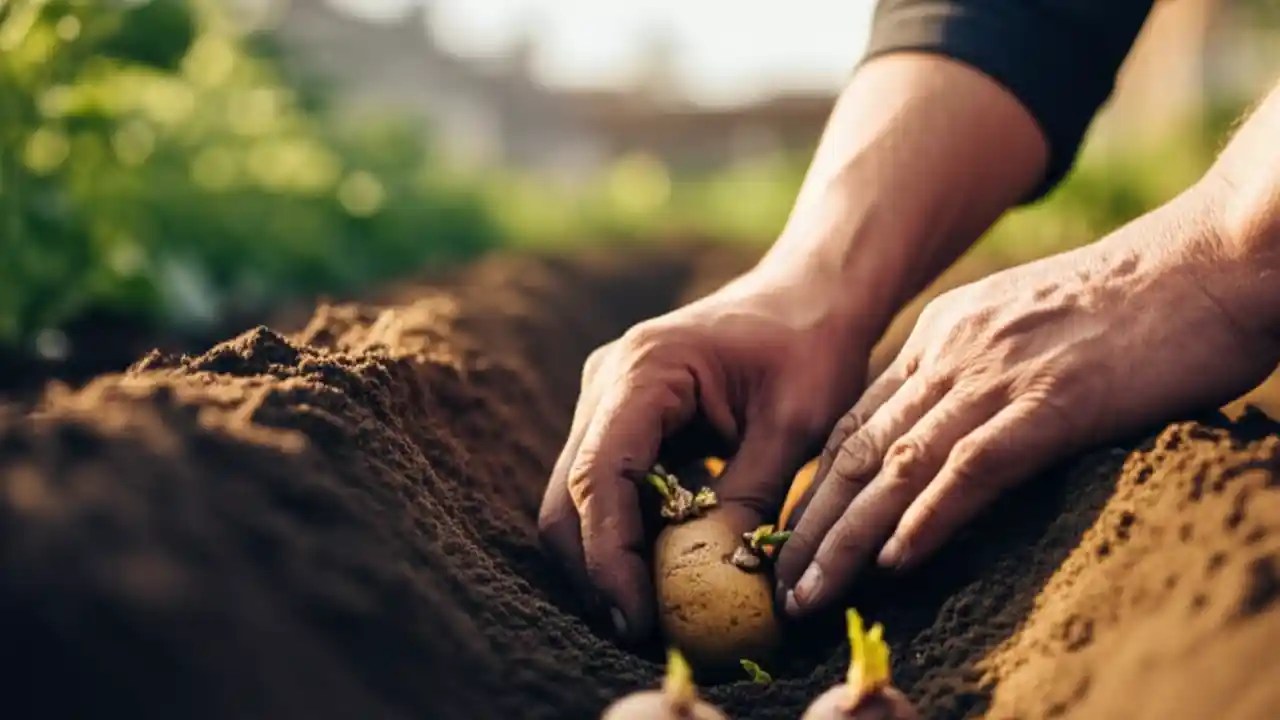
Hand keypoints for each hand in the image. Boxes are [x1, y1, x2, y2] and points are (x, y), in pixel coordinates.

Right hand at [539, 265, 870, 639]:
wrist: (808, 295)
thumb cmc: (810, 346)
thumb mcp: (796, 424)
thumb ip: (754, 497)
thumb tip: (725, 582)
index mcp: (645, 370)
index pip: (599, 476)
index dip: (609, 556)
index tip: (636, 618)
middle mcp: (607, 382)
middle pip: (568, 496)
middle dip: (597, 569)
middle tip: (642, 630)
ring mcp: (606, 401)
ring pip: (576, 499)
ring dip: (608, 557)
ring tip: (656, 610)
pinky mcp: (620, 421)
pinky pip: (604, 490)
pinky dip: (626, 534)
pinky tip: (665, 568)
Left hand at [776, 187, 1279, 615]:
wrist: (1211, 258)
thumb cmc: (1135, 301)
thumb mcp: (1027, 322)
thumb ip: (980, 366)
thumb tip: (953, 426)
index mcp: (945, 332)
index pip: (858, 418)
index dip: (820, 483)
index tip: (794, 533)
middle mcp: (956, 352)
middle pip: (858, 448)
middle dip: (812, 523)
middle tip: (779, 579)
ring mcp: (1001, 376)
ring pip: (897, 465)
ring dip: (848, 538)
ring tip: (812, 591)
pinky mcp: (1055, 402)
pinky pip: (974, 468)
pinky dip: (930, 518)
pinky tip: (896, 560)